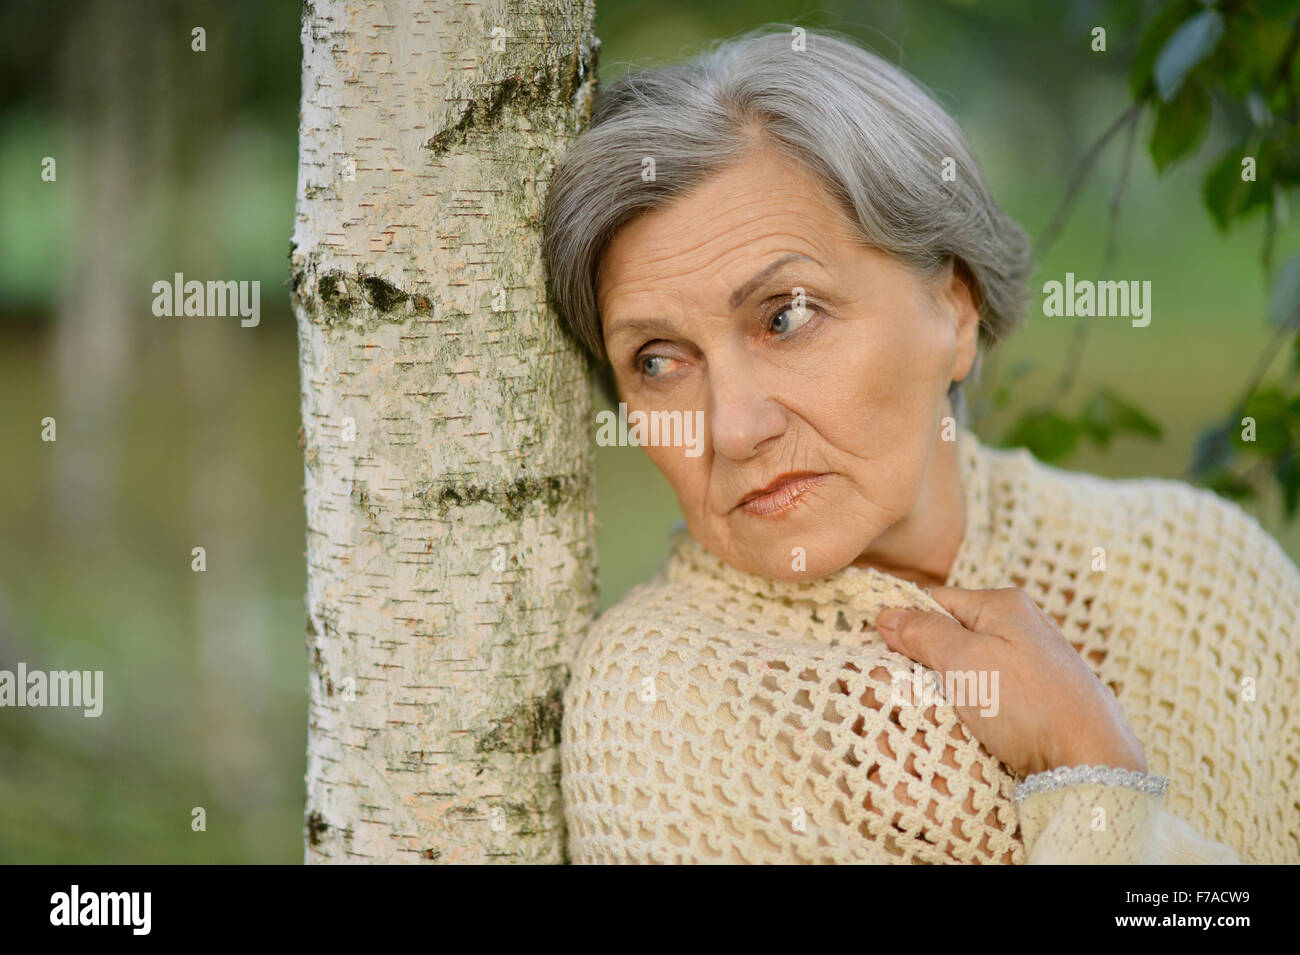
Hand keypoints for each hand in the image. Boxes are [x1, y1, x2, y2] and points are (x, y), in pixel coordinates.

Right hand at [875, 586, 1147, 778]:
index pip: (933, 600)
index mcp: (1002, 604)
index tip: (877, 652)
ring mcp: (1032, 662)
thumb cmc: (1030, 704)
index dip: (902, 624)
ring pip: (967, 668)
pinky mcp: (1039, 697)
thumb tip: (888, 615)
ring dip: (944, 691)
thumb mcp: (965, 661)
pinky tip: (967, 728)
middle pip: (950, 635)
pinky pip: (989, 694)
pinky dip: (971, 708)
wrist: (1093, 759)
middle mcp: (1020, 626)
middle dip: (922, 663)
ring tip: (932, 715)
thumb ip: (923, 633)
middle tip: (901, 692)